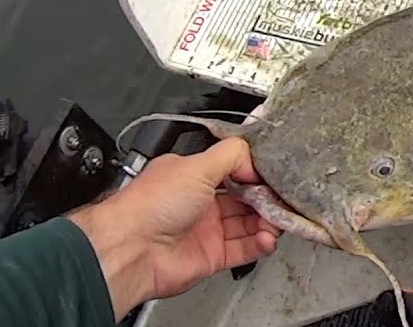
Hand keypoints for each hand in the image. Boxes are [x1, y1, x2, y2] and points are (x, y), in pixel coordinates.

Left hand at [67, 137, 281, 318]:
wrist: (131, 250)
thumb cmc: (149, 206)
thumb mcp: (196, 165)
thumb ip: (232, 155)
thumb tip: (254, 161)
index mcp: (192, 177)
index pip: (234, 171)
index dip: (254, 174)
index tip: (271, 176)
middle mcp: (199, 203)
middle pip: (245, 199)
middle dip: (266, 199)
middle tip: (281, 200)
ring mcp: (206, 231)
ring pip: (248, 224)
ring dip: (267, 222)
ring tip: (277, 221)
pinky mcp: (211, 256)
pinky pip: (244, 249)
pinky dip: (260, 244)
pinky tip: (267, 238)